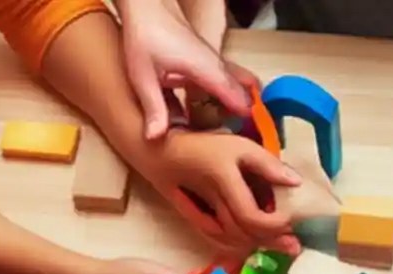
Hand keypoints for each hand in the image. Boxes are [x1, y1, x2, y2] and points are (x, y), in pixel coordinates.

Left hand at [119, 0, 248, 138]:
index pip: (238, 100)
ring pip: (240, 87)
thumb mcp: (142, 76)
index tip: (250, 141)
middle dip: (249, 117)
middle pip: (246, 94)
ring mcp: (216, 63)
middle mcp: (217, 67)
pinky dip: (231, 98)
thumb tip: (156, 137)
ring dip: (241, 107)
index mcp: (206, 71)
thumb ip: (153, 107)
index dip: (247, 121)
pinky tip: (218, 113)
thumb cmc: (145, 35)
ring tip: (235, 131)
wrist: (148, 8)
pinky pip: (230, 83)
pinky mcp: (210, 62)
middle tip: (245, 142)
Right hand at [147, 131, 300, 256]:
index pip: (251, 216)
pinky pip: (220, 241)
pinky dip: (240, 244)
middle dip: (272, 241)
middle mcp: (213, 202)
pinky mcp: (196, 222)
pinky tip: (254, 243)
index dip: (273, 225)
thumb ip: (268, 164)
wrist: (160, 153)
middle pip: (245, 234)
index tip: (291, 221)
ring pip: (233, 241)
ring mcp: (203, 215)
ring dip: (258, 244)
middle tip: (294, 243)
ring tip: (281, 244)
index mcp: (224, 181)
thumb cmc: (204, 145)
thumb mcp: (240, 146)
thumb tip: (297, 183)